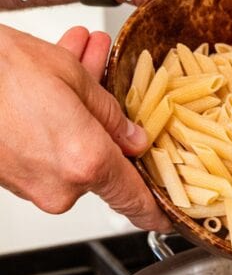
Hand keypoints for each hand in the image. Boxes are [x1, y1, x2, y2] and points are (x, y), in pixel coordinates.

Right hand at [0, 24, 170, 230]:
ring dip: (80, 115)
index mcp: (87, 163)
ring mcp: (34, 187)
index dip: (158, 209)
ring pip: (73, 153)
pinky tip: (50, 84)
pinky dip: (53, 125)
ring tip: (78, 62)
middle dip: (109, 125)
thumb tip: (134, 139)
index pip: (137, 202)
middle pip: (104, 166)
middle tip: (112, 85)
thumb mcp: (70, 77)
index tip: (172, 212)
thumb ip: (112, 116)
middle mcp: (61, 186)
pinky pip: (47, 154)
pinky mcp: (13, 180)